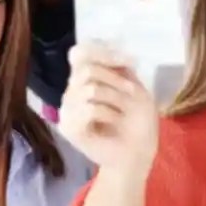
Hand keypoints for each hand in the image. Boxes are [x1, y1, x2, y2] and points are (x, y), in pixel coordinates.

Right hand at [59, 44, 157, 177]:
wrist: (136, 153)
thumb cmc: (137, 121)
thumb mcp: (135, 88)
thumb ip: (121, 69)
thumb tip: (116, 52)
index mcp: (85, 79)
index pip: (79, 53)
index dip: (101, 52)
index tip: (126, 61)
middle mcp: (72, 91)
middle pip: (86, 69)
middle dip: (115, 79)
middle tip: (133, 92)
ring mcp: (68, 109)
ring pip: (89, 88)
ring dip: (116, 98)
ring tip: (124, 111)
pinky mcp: (69, 127)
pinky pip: (89, 109)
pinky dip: (109, 113)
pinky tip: (114, 121)